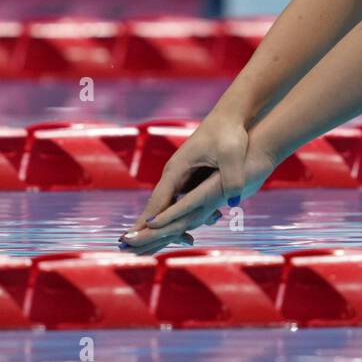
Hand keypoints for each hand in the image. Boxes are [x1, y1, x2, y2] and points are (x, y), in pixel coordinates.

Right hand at [120, 117, 265, 254]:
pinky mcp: (191, 173)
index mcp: (178, 169)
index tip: (132, 238)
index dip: (147, 221)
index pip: (158, 200)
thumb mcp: (232, 156)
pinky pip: (181, 199)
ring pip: (168, 203)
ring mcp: (182, 173)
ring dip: (161, 223)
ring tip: (148, 243)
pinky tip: (181, 228)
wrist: (230, 115)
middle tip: (127, 246)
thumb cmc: (230, 133)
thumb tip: (234, 202)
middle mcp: (175, 172)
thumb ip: (232, 178)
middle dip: (145, 226)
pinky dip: (177, 214)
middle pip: (157, 204)